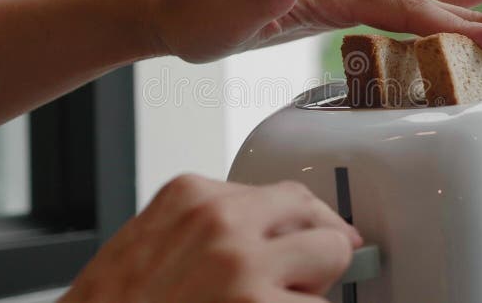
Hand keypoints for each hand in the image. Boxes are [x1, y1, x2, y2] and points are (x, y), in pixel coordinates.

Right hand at [60, 175, 361, 302]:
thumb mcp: (150, 241)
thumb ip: (209, 224)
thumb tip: (274, 230)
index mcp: (191, 195)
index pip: (283, 194)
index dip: (303, 226)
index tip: (314, 239)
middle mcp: (220, 220)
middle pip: (316, 217)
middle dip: (317, 252)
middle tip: (300, 281)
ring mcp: (242, 264)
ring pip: (330, 257)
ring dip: (312, 288)